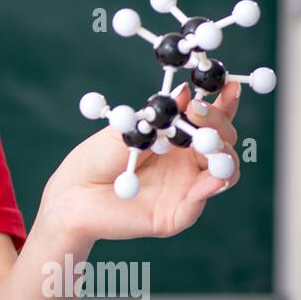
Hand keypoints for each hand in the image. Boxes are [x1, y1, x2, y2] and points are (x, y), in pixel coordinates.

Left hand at [41, 81, 242, 244]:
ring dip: (222, 154)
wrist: (72, 193)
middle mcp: (189, 163)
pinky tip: (211, 177)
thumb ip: (158, 118)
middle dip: (218, 124)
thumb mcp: (127, 131)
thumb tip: (185, 92)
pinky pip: (201, 201)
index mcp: (179, 139)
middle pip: (223, 142)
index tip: (228, 85)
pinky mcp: (177, 214)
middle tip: (197, 111)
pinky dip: (210, 187)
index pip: (212, 120)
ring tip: (208, 141)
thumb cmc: (97, 158)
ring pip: (224, 171)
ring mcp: (186, 188)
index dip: (224, 104)